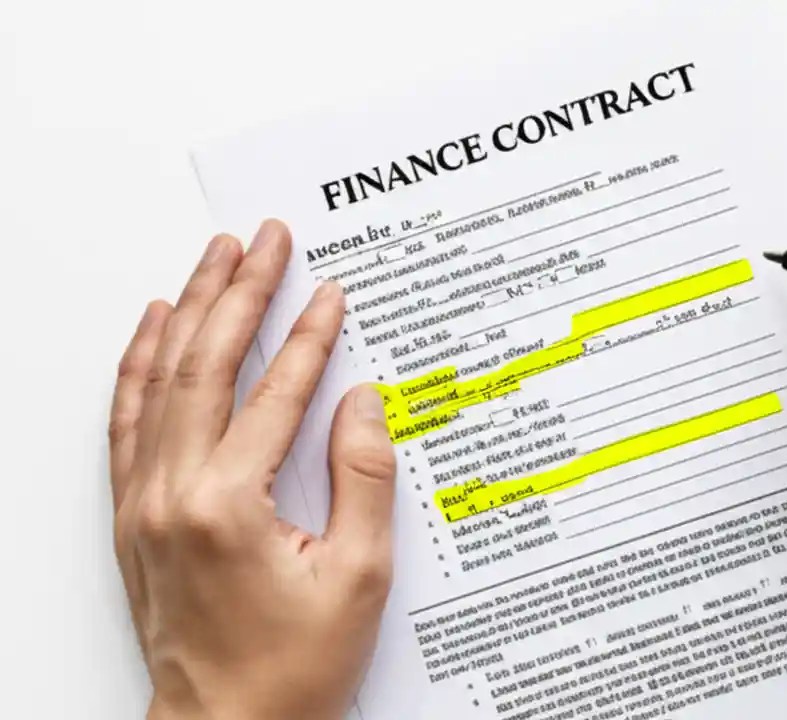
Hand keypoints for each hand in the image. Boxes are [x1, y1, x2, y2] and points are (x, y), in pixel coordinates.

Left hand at [109, 220, 395, 719]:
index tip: (331, 292)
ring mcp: (143, 501)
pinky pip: (127, 418)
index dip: (309, 337)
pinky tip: (151, 326)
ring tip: (214, 256)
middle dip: (238, 292)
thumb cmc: (291, 669)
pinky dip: (137, 363)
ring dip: (189, 310)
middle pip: (205, 366)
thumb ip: (363, 478)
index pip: (275, 395)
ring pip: (159, 379)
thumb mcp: (356, 578)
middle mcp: (172, 493)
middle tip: (264, 238)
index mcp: (228, 505)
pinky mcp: (133, 515)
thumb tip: (362, 401)